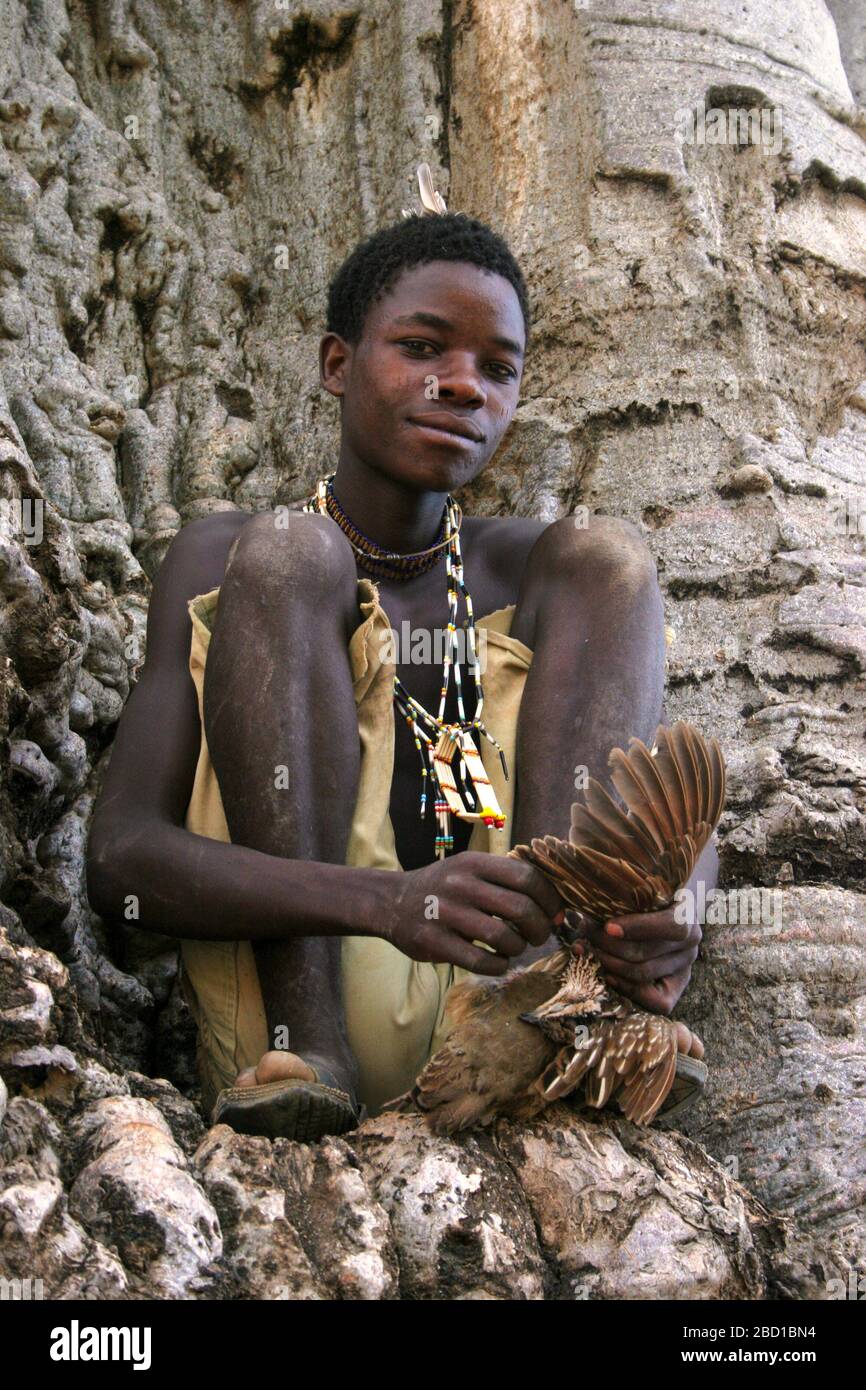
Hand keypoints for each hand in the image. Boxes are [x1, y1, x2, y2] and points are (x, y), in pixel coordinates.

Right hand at [382, 852, 566, 976]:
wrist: (391, 902)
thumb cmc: (444, 887)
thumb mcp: (470, 869)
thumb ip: (506, 880)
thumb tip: (557, 908)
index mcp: (474, 863)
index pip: (527, 877)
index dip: (550, 899)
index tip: (556, 914)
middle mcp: (460, 884)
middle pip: (521, 908)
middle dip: (540, 928)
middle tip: (539, 936)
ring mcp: (445, 913)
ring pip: (503, 937)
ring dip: (519, 948)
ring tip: (515, 947)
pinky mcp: (434, 942)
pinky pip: (480, 961)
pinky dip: (499, 966)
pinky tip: (498, 962)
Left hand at [582, 904, 701, 1013]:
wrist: (657, 922)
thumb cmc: (638, 903)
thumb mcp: (634, 896)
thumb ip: (614, 899)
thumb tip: (573, 912)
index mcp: (687, 916)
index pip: (670, 925)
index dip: (638, 927)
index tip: (608, 927)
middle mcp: (691, 945)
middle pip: (645, 952)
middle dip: (607, 946)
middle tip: (583, 938)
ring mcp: (684, 970)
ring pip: (641, 973)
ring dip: (608, 964)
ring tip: (588, 952)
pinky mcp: (674, 992)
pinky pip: (651, 1000)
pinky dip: (625, 988)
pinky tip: (607, 975)